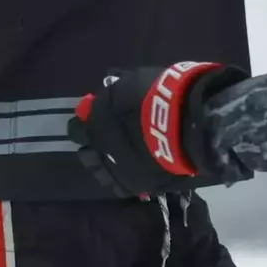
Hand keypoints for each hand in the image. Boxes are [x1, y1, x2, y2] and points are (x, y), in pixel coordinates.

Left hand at [67, 61, 247, 197]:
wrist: (188, 123)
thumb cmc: (162, 95)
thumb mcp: (134, 80)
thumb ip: (117, 87)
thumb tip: (108, 86)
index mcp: (97, 121)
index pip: (77, 128)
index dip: (85, 122)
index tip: (93, 119)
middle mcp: (101, 148)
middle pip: (87, 153)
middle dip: (93, 146)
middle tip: (105, 140)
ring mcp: (117, 169)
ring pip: (101, 172)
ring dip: (105, 164)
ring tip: (118, 158)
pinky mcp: (136, 185)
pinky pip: (120, 185)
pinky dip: (121, 178)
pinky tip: (129, 171)